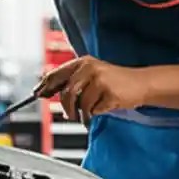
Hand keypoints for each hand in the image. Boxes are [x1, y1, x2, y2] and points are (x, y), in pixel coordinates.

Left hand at [37, 57, 151, 123]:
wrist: (141, 84)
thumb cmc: (115, 82)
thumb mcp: (92, 76)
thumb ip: (73, 81)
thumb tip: (48, 91)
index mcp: (83, 62)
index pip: (56, 74)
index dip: (45, 86)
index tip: (37, 94)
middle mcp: (89, 68)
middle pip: (66, 92)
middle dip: (67, 108)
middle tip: (70, 115)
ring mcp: (100, 79)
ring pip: (80, 104)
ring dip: (83, 114)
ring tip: (89, 114)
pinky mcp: (109, 92)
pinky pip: (94, 110)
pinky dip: (96, 113)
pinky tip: (104, 107)